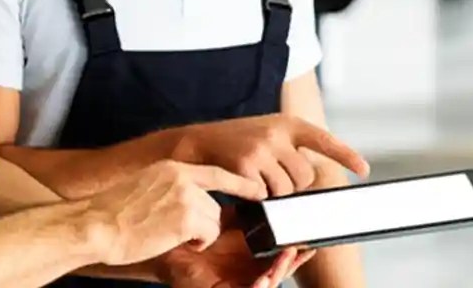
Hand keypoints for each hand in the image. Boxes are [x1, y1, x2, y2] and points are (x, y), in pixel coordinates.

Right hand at [87, 160, 267, 266]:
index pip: (216, 172)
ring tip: (168, 234)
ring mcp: (186, 197)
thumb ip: (168, 186)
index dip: (240, 182)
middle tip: (182, 230)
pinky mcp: (186, 218)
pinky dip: (196, 243)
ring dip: (198, 234)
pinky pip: (207, 235)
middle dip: (206, 222)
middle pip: (215, 204)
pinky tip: (171, 240)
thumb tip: (187, 198)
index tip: (258, 190)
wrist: (93, 225)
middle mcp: (182, 178)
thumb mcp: (142, 186)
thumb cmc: (110, 214)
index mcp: (171, 168)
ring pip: (213, 221)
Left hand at [160, 224, 314, 287]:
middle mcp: (246, 274)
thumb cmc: (190, 237)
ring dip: (279, 273)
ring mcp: (237, 286)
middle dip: (292, 262)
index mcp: (249, 258)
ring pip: (267, 284)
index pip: (278, 256)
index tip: (308, 240)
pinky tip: (263, 279)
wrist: (165, 248)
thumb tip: (259, 194)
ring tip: (286, 258)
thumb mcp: (220, 222)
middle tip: (303, 248)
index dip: (295, 251)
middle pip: (278, 272)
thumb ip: (240, 214)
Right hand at [175, 115, 369, 197]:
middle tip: (272, 178)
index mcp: (286, 124)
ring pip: (286, 190)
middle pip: (304, 176)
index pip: (323, 139)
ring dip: (274, 193)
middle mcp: (277, 134)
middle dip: (292, 185)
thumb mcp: (266, 134)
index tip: (364, 170)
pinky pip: (264, 195)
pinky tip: (243, 184)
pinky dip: (256, 196)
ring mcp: (261, 149)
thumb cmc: (235, 143)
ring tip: (256, 179)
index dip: (346, 155)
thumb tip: (310, 180)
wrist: (196, 143)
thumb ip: (289, 148)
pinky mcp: (245, 166)